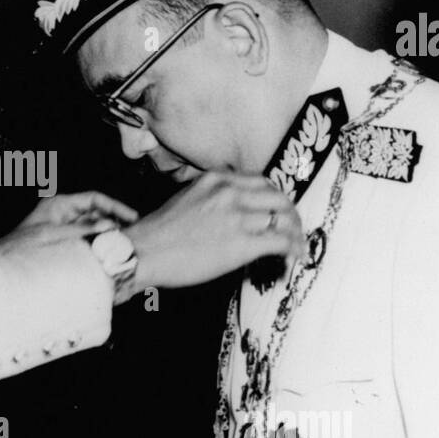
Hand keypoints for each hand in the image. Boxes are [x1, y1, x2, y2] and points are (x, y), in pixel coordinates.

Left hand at [0, 191, 138, 250]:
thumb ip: (83, 231)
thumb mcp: (55, 236)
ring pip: (92, 229)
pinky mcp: (62, 245)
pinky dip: (96, 247)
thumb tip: (110, 226)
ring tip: (122, 247)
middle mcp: (62, 214)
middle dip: (113, 223)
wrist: (3, 269)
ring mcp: (62, 229)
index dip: (115, 207)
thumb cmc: (21, 248)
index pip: (95, 199)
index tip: (132, 217)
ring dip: (106, 237)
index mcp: (59, 204)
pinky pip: (85, 242)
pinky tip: (107, 257)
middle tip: (131, 235)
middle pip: (96, 213)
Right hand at [125, 171, 304, 289]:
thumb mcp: (185, 199)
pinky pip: (280, 242)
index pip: (260, 182)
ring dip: (295, 234)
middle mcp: (230, 192)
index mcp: (216, 180)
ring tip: (296, 246)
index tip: (277, 211)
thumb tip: (231, 215)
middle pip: (278, 197)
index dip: (275, 198)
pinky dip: (293, 249)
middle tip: (292, 230)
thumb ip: (211, 199)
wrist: (142, 252)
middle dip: (290, 215)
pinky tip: (293, 257)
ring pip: (284, 218)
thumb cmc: (157, 234)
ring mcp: (237, 216)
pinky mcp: (241, 243)